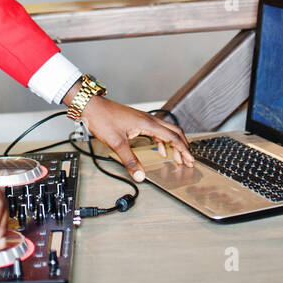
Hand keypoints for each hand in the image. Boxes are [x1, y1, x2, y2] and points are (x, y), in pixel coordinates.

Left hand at [77, 97, 193, 182]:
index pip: (173, 136)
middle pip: (174, 131)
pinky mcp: (138, 122)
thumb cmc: (103, 119)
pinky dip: (162, 142)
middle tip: (188, 160)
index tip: (190, 159)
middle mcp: (149, 120)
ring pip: (166, 131)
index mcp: (148, 123)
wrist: (92, 107)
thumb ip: (130, 160)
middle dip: (183, 146)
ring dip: (174, 145)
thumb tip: (140, 175)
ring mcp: (144, 120)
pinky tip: (160, 150)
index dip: (183, 149)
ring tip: (177, 158)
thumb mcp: (117, 143)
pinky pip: (156, 131)